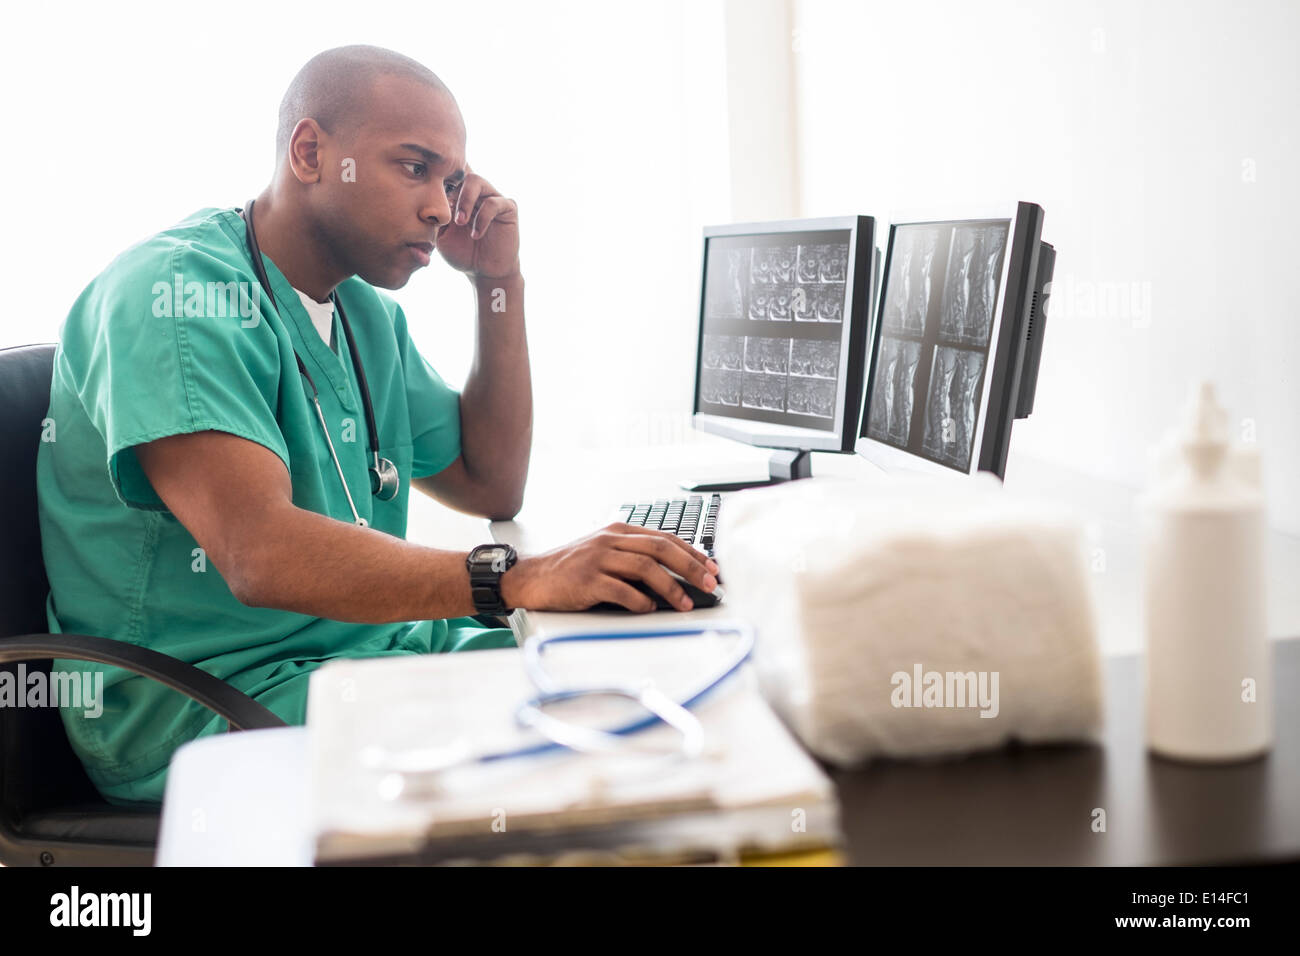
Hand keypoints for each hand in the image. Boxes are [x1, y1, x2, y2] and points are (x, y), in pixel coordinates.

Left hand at [436, 163, 519, 278]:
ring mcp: (492, 198)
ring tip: (460, 222)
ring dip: (465, 200)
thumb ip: (435, 218)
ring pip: (477, 181)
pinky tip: (476, 234)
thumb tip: (428, 202)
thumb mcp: (441, 236)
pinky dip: (482, 218)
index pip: (448, 177)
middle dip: (451, 192)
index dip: (439, 184)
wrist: (485, 272)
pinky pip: (494, 202)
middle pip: (461, 173)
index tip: (433, 204)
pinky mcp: (508, 208)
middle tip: (449, 216)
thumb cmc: (463, 254)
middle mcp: (476, 193)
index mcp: (459, 196)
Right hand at [499, 523, 720, 612]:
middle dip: (690, 567)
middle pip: (661, 548)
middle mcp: (610, 540)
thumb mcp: (604, 554)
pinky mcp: (585, 580)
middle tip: (709, 584)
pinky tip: (648, 609)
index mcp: (618, 532)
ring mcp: (597, 559)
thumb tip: (675, 576)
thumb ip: (633, 558)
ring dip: (671, 587)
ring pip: (645, 567)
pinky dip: (639, 601)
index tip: (712, 568)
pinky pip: (620, 590)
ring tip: (685, 604)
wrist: (531, 578)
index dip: (692, 553)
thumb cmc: (571, 569)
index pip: (665, 537)